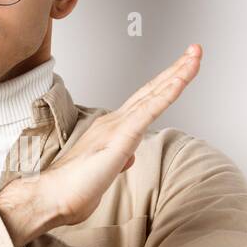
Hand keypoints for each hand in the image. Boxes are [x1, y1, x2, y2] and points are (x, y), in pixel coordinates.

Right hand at [29, 44, 201, 226]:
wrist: (52, 196)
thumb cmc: (72, 189)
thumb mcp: (104, 173)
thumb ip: (117, 161)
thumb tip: (128, 157)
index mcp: (111, 129)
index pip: (144, 102)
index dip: (164, 84)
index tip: (181, 71)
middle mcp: (115, 122)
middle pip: (151, 89)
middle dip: (176, 69)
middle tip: (195, 50)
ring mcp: (118, 127)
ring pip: (154, 94)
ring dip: (177, 74)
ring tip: (195, 56)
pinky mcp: (122, 137)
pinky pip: (150, 111)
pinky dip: (167, 94)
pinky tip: (180, 81)